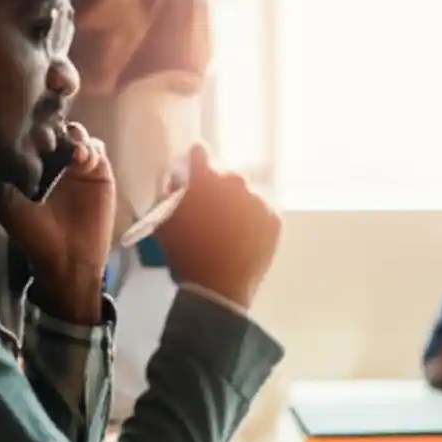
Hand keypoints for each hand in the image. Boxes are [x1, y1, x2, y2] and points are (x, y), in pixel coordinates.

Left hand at [0, 123, 114, 323]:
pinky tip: (82, 159)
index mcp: (31, 162)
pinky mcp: (100, 172)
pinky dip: (91, 149)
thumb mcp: (3, 200)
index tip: (24, 129)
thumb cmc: (32, 231)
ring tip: (69, 147)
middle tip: (47, 136)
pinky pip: (98, 150)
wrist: (67, 256)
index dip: (28, 126)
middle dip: (52, 126)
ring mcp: (79, 164)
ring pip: (77, 135)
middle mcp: (54, 159)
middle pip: (55, 128)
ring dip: (73, 135)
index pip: (30, 132)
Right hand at [155, 146, 280, 309]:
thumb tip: (179, 180)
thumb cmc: (186, 255)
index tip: (196, 161)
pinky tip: (245, 235)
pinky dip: (255, 218)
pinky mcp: (275, 218)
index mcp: (205, 180)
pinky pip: (264, 210)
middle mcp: (236, 183)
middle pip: (227, 176)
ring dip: (239, 202)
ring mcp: (259, 200)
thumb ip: (172, 194)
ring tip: (231, 226)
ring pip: (248, 193)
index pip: (200, 153)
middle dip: (219, 187)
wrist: (220, 287)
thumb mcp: (166, 222)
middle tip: (213, 208)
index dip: (197, 158)